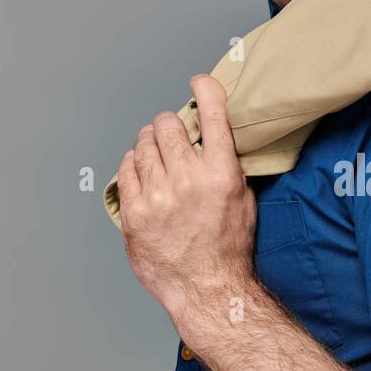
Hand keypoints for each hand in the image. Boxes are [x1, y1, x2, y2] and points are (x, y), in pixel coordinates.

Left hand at [117, 73, 256, 334]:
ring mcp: (156, 196)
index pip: (212, 113)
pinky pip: (126, 169)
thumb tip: (215, 139)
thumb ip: (228, 166)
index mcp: (221, 173)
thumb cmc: (229, 249)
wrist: (207, 289)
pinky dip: (134, 165)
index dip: (205, 88)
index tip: (199, 82)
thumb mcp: (244, 200)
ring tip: (158, 157)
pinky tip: (143, 174)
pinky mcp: (133, 212)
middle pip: (168, 123)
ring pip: (143, 143)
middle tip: (173, 134)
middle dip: (171, 124)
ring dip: (151, 143)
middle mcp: (187, 179)